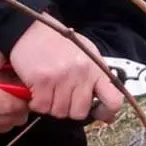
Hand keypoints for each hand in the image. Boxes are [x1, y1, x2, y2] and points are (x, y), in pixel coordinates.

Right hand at [8, 13, 123, 122]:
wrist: (32, 30)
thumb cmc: (61, 45)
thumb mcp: (87, 57)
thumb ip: (98, 81)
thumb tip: (109, 114)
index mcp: (97, 69)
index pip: (113, 100)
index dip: (107, 112)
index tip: (99, 113)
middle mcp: (82, 73)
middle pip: (79, 112)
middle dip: (70, 109)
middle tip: (63, 96)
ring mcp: (62, 77)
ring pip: (59, 112)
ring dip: (52, 105)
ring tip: (49, 90)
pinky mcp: (42, 80)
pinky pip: (41, 106)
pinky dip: (37, 103)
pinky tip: (37, 90)